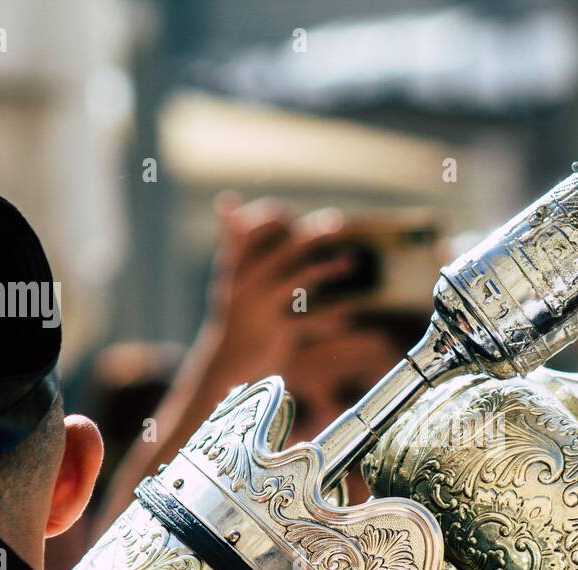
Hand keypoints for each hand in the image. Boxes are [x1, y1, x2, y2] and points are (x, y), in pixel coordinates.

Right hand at [205, 193, 356, 380]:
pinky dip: (329, 318)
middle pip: (285, 251)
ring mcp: (261, 307)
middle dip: (314, 235)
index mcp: (237, 264)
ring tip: (350, 261)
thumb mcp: (232, 275)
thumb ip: (236, 240)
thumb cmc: (236, 313)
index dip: (279, 218)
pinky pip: (308, 321)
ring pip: (298, 280)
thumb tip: (228, 199)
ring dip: (327, 268)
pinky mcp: (275, 331)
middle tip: (338, 223)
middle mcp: (248, 282)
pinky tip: (348, 316)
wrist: (227, 362)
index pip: (257, 228)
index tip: (296, 218)